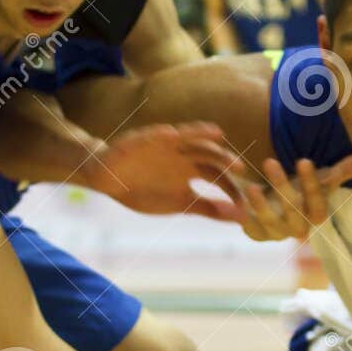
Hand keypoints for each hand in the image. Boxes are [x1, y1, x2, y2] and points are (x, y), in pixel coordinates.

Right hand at [78, 122, 247, 220]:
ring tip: (215, 132)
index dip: (230, 188)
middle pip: (207, 153)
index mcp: (192, 169)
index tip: (244, 204)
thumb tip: (243, 218)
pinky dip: (160, 134)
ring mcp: (162, 145)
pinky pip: (150, 135)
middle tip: (239, 167)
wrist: (107, 179)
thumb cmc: (145, 190)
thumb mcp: (180, 203)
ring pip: (185, 137)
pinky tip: (168, 134)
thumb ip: (210, 208)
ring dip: (199, 134)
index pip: (217, 176)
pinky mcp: (140, 140)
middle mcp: (182, 154)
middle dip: (222, 159)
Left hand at [235, 155, 351, 241]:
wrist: (277, 206)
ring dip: (259, 204)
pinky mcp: (257, 233)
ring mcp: (277, 232)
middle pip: (293, 210)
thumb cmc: (301, 189)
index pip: (318, 204)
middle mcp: (298, 228)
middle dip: (282, 187)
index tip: (304, 160)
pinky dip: (243, 216)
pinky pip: (250, 228)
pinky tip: (236, 201)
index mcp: (316, 215)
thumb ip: (340, 171)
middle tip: (271, 161)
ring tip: (250, 186)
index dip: (312, 184)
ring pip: (270, 221)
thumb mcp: (319, 180)